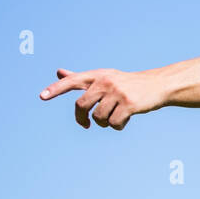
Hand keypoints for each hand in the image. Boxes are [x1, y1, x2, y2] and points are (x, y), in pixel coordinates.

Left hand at [40, 68, 165, 129]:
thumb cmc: (128, 83)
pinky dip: (117, 126)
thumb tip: (59, 72)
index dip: (56, 89)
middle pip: (81, 105)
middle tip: (85, 124)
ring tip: (114, 117)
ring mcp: (118, 92)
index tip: (42, 96)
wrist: (158, 85)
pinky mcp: (129, 104)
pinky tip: (125, 120)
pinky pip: (114, 123)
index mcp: (98, 75)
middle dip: (82, 118)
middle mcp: (106, 81)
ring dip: (104, 123)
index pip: (72, 81)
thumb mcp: (104, 78)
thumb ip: (80, 78)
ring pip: (98, 117)